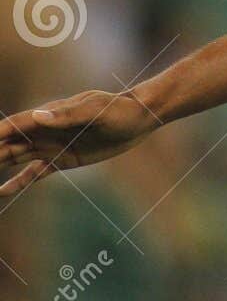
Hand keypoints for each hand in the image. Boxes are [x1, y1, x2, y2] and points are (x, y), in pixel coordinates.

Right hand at [0, 90, 161, 196]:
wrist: (139, 117)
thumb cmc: (119, 109)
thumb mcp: (97, 110)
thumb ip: (68, 114)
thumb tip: (38, 116)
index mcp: (48, 116)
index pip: (12, 127)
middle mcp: (44, 131)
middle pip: (7, 143)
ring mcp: (51, 145)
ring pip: (14, 158)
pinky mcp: (62, 159)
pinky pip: (33, 173)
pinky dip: (17, 182)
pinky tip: (1, 192)